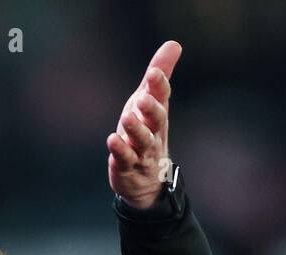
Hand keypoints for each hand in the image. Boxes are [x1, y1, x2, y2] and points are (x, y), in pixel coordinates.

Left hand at [107, 40, 180, 209]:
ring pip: (142, 141)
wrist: (146, 180)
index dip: (159, 85)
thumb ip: (159, 76)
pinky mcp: (126, 167)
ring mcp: (141, 151)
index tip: (154, 71)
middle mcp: (153, 132)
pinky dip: (120, 150)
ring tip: (127, 116)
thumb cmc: (146, 132)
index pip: (162, 98)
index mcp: (158, 114)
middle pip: (156, 120)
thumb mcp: (150, 102)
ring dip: (135, 129)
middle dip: (151, 108)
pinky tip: (112, 140)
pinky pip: (124, 159)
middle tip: (143, 97)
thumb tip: (174, 44)